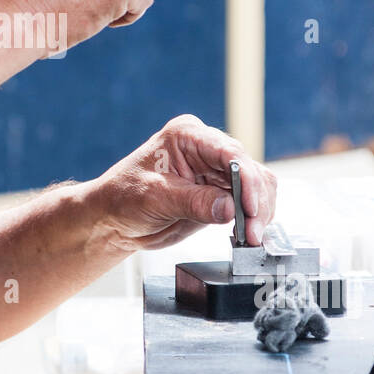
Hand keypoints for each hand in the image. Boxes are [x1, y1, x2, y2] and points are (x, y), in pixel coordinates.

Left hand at [89, 114, 276, 251]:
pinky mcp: (220, 191)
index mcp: (187, 136)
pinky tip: (247, 234)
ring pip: (256, 186)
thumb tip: (230, 209)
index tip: (249, 208)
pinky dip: (252, 218)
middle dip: (255, 202)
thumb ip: (194, 202)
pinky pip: (248, 202)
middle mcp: (206, 148)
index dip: (246, 180)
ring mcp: (215, 169)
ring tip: (251, 237)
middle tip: (253, 232)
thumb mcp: (156, 198)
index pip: (229, 152)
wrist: (114, 218)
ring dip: (258, 212)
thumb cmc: (124, 197)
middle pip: (249, 169)